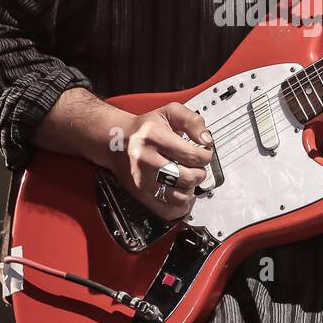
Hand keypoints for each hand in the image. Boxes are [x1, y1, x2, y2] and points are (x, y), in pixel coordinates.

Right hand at [110, 102, 212, 221]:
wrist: (115, 141)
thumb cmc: (146, 127)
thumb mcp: (170, 112)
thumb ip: (192, 121)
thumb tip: (206, 140)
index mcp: (154, 137)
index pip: (192, 155)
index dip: (205, 156)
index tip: (204, 154)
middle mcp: (146, 159)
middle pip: (188, 177)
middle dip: (200, 173)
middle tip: (197, 167)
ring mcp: (143, 179)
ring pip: (179, 196)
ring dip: (190, 189)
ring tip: (188, 178)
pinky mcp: (140, 194)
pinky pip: (166, 210)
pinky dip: (179, 206)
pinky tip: (181, 194)